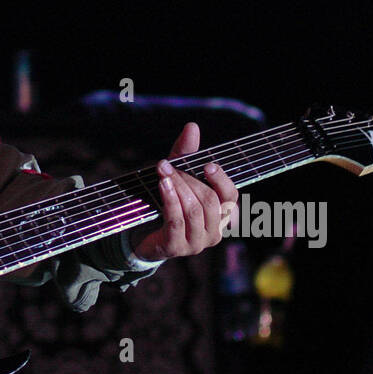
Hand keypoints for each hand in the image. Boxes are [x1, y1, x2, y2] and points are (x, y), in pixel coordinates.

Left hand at [132, 122, 237, 261]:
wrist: (141, 234)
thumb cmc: (166, 202)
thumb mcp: (176, 176)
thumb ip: (185, 154)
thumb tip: (192, 126)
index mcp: (221, 215)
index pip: (231, 197)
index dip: (221, 180)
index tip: (207, 164)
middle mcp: (214, 232)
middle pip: (210, 201)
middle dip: (189, 179)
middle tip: (169, 164)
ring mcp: (196, 243)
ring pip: (194, 210)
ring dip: (177, 187)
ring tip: (163, 171)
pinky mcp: (176, 248)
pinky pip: (177, 221)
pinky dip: (170, 200)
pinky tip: (162, 185)